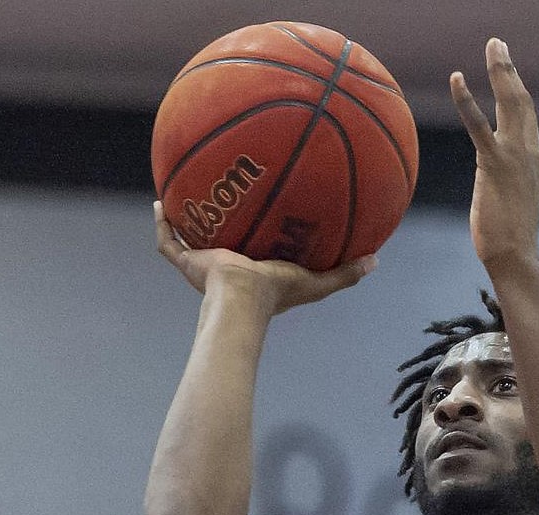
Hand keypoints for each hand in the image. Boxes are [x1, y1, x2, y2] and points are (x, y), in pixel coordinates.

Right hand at [154, 203, 373, 313]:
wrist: (242, 299)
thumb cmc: (277, 293)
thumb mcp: (317, 280)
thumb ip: (346, 272)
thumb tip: (377, 260)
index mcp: (254, 270)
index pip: (256, 249)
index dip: (258, 234)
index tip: (262, 211)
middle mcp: (227, 266)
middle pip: (220, 241)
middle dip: (219, 222)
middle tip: (222, 194)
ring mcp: (204, 264)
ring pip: (189, 240)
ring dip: (185, 220)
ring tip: (183, 192)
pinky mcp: (187, 262)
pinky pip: (168, 241)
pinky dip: (163, 223)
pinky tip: (160, 200)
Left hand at [451, 38, 538, 269]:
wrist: (515, 256)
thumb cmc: (513, 235)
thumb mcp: (522, 202)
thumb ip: (529, 183)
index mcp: (534, 159)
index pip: (525, 115)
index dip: (515, 87)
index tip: (507, 67)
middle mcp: (529, 151)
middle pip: (521, 99)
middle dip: (509, 69)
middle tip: (497, 44)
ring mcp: (515, 156)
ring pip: (510, 103)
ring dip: (500, 71)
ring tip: (493, 46)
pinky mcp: (494, 164)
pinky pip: (479, 126)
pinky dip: (467, 100)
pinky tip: (456, 78)